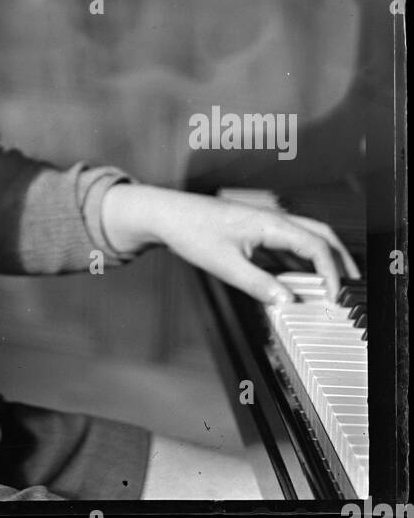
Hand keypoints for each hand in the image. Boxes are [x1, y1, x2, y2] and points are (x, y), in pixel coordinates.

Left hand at [101, 184, 358, 303]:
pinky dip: (302, 260)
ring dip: (322, 259)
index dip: (332, 274)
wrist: (167, 214)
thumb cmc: (191, 231)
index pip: (317, 246)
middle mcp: (273, 219)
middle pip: (321, 234)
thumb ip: (259, 285)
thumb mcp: (225, 265)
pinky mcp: (255, 229)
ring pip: (306, 237)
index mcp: (271, 223)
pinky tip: (300, 279)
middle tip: (351, 287)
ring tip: (332, 286)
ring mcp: (265, 223)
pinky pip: (288, 243)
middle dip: (340, 260)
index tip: (335, 298)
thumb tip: (288, 303)